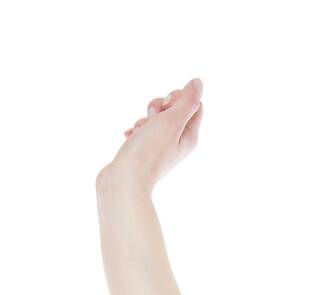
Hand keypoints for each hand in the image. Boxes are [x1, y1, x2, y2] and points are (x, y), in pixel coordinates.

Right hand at [96, 77, 203, 194]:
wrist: (125, 181)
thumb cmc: (148, 152)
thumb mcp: (171, 121)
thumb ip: (187, 101)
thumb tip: (198, 83)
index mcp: (189, 136)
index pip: (194, 104)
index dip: (179, 97)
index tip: (168, 106)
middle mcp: (178, 142)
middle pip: (173, 108)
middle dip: (158, 107)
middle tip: (152, 119)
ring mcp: (161, 147)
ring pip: (155, 118)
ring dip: (145, 118)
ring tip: (139, 132)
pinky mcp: (145, 150)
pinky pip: (142, 129)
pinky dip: (136, 129)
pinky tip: (130, 136)